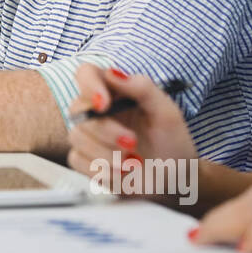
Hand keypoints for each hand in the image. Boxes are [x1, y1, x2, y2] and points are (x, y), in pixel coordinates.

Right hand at [65, 65, 198, 199]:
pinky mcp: (86, 159)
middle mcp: (98, 111)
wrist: (175, 180)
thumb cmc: (172, 142)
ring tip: (134, 163)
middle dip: (106, 130)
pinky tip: (122, 174)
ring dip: (107, 153)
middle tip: (132, 143)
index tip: (104, 104)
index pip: (87, 74)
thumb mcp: (167, 113)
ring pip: (77, 136)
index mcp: (116, 92)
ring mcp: (90, 136)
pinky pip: (77, 159)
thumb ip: (143, 88)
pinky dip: (101, 169)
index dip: (89, 85)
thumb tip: (112, 73)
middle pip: (79, 109)